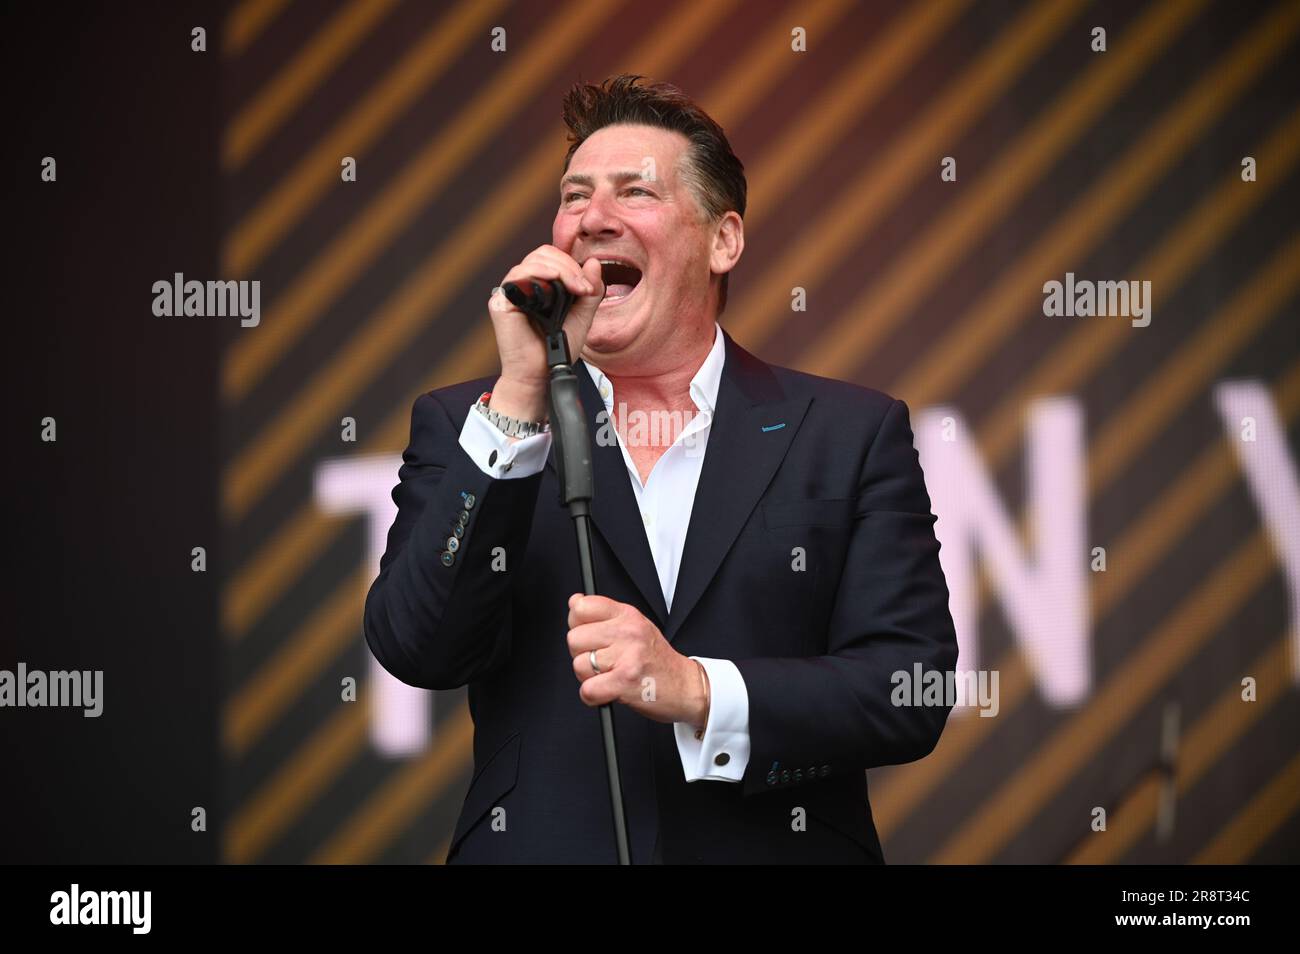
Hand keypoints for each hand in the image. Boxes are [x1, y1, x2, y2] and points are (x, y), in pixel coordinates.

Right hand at [486, 245, 605, 419]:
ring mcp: (511, 292)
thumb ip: (590, 291)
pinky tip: (553, 283)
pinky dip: (538, 273)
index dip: (571, 265)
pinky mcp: (501, 302)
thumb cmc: (557, 349)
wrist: (541, 374)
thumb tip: (593, 262)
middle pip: (543, 254)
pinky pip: (517, 276)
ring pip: (532, 261)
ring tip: (575, 288)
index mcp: (540, 285)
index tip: (587, 286)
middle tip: (582, 287)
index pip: (553, 258)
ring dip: (559, 269)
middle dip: (567, 266)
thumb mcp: (582, 316)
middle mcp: (524, 285)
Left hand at [566, 594, 708, 726]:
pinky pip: (588, 689)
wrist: (685, 686)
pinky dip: (593, 697)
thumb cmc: (658, 659)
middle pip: (574, 638)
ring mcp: (627, 656)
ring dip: (589, 678)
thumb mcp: (634, 626)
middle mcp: (628, 632)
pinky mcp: (625, 681)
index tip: (587, 635)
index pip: (582, 607)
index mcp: (628, 615)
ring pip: (579, 665)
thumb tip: (574, 601)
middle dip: (582, 654)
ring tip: (609, 676)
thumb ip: (603, 614)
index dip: (577, 624)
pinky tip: (607, 692)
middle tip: (602, 662)